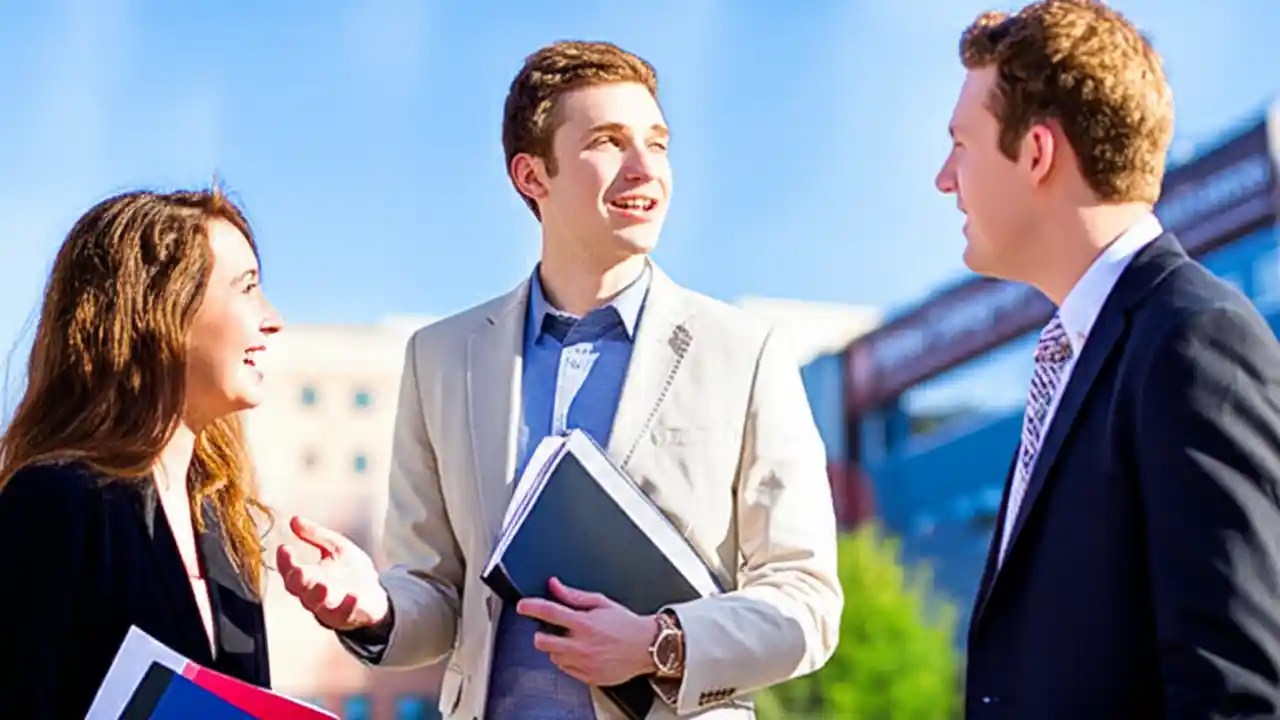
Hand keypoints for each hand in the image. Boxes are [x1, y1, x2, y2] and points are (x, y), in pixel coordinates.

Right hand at [276, 516, 388, 631]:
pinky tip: (353, 596)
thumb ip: (316, 535)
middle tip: (299, 571)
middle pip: (299, 590)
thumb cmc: (351, 572)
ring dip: (319, 596)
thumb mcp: (335, 547)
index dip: (285, 562)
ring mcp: (331, 607)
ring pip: (318, 605)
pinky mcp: (349, 615)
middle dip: (298, 581)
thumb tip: (294, 519)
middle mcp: (315, 594)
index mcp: (309, 577)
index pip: (290, 571)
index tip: (284, 548)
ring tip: (322, 586)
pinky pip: (345, 614)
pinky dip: (347, 606)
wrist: (375, 595)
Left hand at [517, 577, 657, 685]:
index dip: (531, 607)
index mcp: (585, 623)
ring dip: (556, 648)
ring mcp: (584, 663)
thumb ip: (574, 596)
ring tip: (573, 641)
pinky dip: (567, 661)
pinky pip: (565, 669)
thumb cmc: (627, 625)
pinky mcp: (588, 676)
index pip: (549, 612)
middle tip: (550, 629)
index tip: (522, 606)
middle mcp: (582, 645)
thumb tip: (554, 585)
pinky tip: (580, 653)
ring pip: (553, 656)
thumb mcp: (601, 603)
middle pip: (543, 641)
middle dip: (542, 633)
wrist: (647, 647)